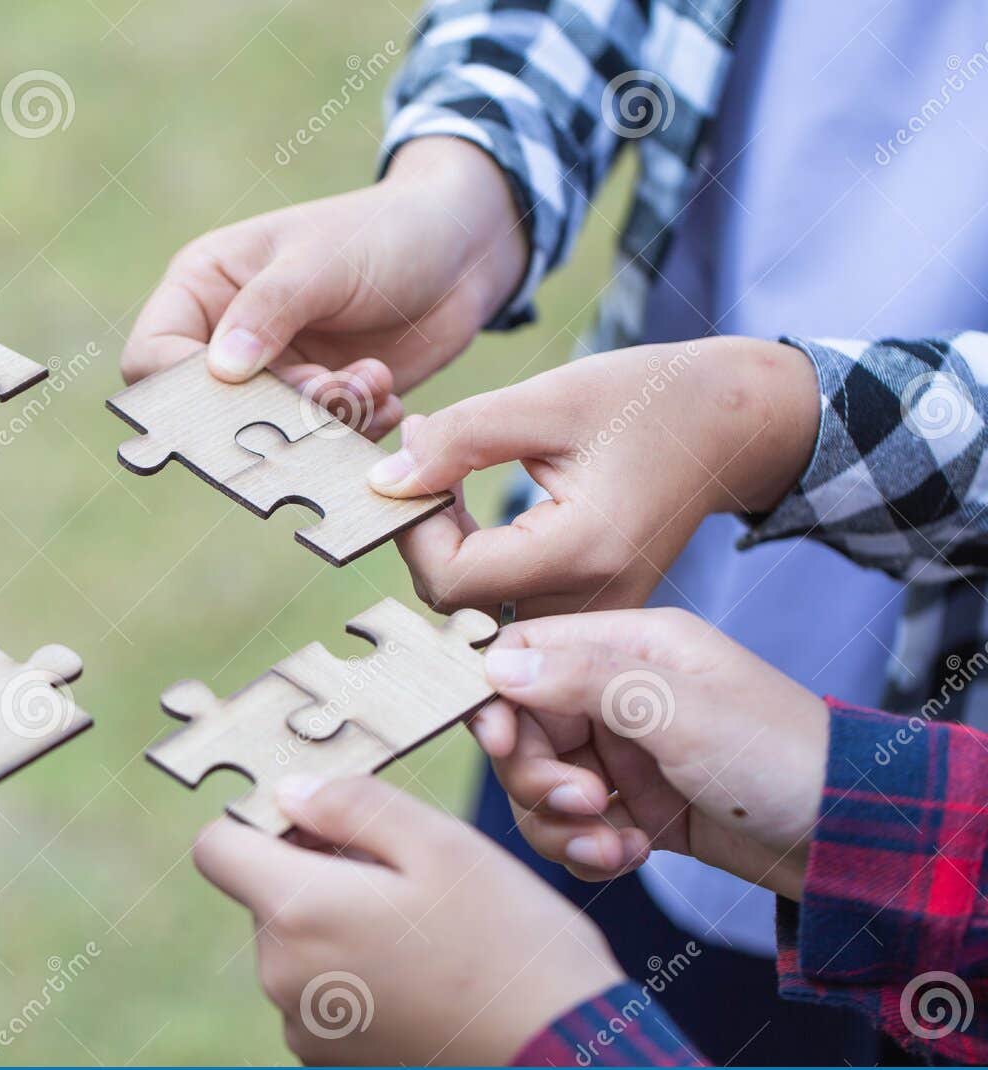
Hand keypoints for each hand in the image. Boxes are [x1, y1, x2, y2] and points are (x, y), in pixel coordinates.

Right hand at [120, 138, 526, 439]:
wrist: (462, 248)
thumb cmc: (385, 231)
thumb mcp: (322, 262)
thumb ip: (269, 312)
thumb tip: (219, 374)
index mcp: (204, 286)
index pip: (153, 358)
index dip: (182, 391)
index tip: (241, 399)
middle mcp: (228, 336)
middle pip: (209, 410)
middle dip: (272, 413)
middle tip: (330, 394)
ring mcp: (275, 373)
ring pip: (268, 435)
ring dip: (323, 422)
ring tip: (370, 384)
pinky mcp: (319, 402)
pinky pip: (316, 443)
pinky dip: (352, 430)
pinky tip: (385, 395)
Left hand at [195, 777, 623, 1065]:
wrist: (560, 1063)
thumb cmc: (509, 945)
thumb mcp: (441, 844)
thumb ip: (353, 804)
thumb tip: (290, 792)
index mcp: (297, 911)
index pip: (216, 847)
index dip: (259, 821)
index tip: (321, 821)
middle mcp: (282, 977)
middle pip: (266, 894)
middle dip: (318, 869)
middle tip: (404, 873)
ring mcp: (305, 1028)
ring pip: (299, 943)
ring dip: (342, 922)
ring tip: (426, 930)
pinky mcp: (333, 1064)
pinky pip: (324, 993)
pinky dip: (359, 973)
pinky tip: (425, 975)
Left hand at [370, 337, 821, 616]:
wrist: (736, 426)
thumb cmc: (651, 399)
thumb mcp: (550, 398)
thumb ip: (461, 439)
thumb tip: (384, 482)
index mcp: (585, 551)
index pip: (451, 579)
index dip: (413, 526)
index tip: (417, 465)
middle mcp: (593, 604)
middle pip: (458, 605)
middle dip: (425, 536)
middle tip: (429, 463)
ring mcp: (597, 619)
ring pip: (477, 612)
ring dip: (448, 550)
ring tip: (453, 479)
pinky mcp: (594, 614)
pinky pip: (508, 608)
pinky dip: (478, 563)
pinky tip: (477, 511)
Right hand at [470, 608, 828, 896]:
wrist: (850, 841)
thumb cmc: (782, 758)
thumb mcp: (682, 712)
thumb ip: (586, 680)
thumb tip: (495, 662)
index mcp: (632, 647)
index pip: (525, 651)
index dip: (494, 695)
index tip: (495, 741)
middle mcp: (619, 695)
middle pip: (521, 728)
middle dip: (535, 774)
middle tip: (583, 803)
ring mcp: (625, 754)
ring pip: (539, 785)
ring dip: (560, 822)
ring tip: (612, 843)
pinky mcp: (634, 808)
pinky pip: (572, 826)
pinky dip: (586, 848)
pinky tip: (629, 858)